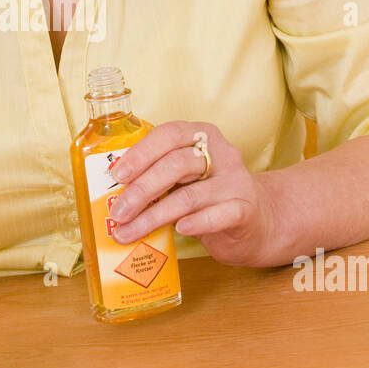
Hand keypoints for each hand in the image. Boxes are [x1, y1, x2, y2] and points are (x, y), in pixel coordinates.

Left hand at [107, 120, 287, 267]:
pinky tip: (179, 231)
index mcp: (202, 136)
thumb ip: (158, 174)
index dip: (141, 153)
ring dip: (153, 216)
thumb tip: (111, 191)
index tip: (116, 176)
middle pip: (175, 165)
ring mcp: (236, 182)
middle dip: (140, 190)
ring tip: (128, 232)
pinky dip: (196, 223)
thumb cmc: (208, 196)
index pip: (169, 134)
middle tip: (118, 213)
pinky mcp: (245, 210)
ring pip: (188, 196)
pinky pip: (217, 216)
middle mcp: (222, 154)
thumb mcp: (185, 177)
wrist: (256, 221)